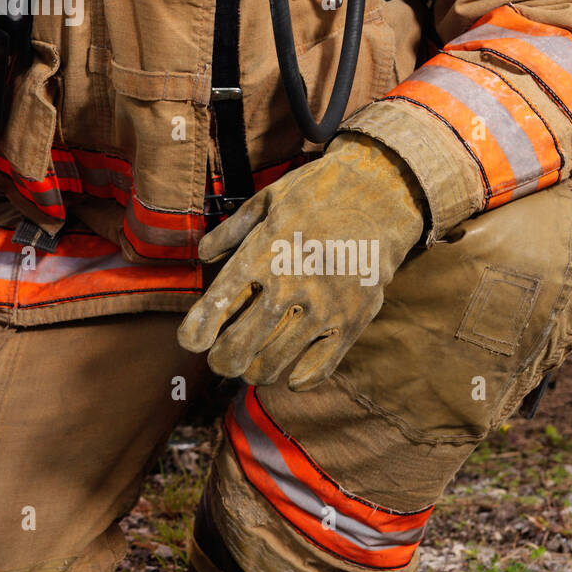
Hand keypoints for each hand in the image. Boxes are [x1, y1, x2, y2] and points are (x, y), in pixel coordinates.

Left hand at [178, 135, 425, 391]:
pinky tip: (291, 377)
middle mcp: (289, 284)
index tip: (189, 341)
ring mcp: (324, 306)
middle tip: (218, 362)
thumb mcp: (266, 200)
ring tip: (250, 367)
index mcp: (262, 252)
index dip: (196, 331)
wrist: (382, 193)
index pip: (217, 305)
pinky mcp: (353, 319)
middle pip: (239, 346)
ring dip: (255, 371)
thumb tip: (203, 256)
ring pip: (274, 363)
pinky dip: (300, 378)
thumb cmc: (317, 193)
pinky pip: (321, 367)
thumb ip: (231, 231)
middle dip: (221, 361)